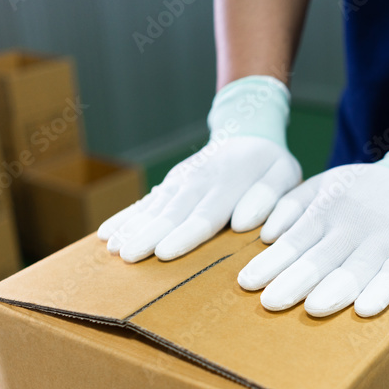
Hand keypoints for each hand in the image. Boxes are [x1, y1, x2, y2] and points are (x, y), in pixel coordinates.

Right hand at [98, 136, 299, 260]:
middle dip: (147, 235)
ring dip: (131, 228)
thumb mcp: (284, 173)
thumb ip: (269, 195)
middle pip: (171, 213)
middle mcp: (198, 182)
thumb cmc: (270, 164)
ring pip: (152, 207)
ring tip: (112, 248)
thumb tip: (245, 222)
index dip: (184, 235)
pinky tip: (105, 234)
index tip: (164, 252)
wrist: (246, 132)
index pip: (205, 215)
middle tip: (127, 256)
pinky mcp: (168, 185)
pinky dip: (124, 217)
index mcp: (229, 183)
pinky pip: (144, 202)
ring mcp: (179, 182)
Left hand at [237, 139, 388, 317]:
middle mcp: (352, 225)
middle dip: (295, 280)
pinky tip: (367, 308)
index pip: (295, 241)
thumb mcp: (324, 184)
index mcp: (327, 210)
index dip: (272, 262)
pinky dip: (383, 289)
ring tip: (315, 308)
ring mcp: (384, 237)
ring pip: (357, 266)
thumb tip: (265, 235)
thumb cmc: (364, 190)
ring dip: (336, 288)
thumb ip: (291, 205)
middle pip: (321, 257)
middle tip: (271, 302)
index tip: (248, 283)